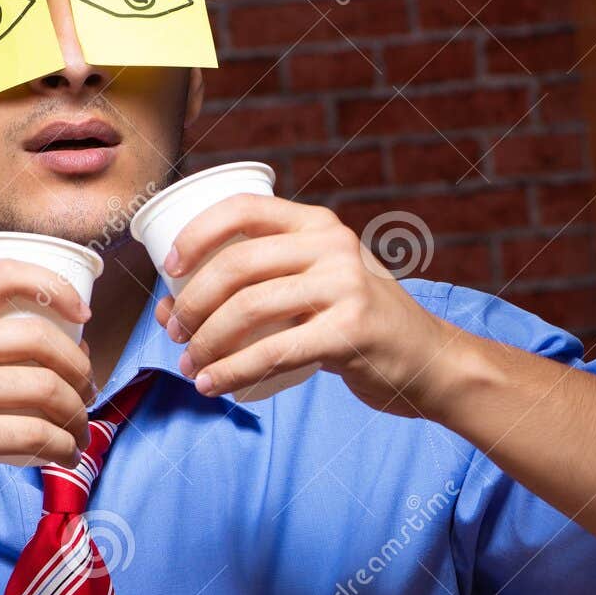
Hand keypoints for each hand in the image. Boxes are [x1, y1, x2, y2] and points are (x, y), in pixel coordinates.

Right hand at [0, 260, 94, 550]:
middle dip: (80, 368)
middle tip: (87, 393)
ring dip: (78, 414)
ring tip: (79, 432)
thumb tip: (73, 346)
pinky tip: (64, 454)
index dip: (56, 286)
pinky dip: (62, 447)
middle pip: (39, 337)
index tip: (84, 314)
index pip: (4, 274)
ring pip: (44, 388)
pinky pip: (33, 435)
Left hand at [155, 195, 451, 415]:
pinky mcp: (350, 332)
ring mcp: (345, 287)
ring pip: (249, 310)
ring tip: (190, 367)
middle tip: (175, 334)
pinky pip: (273, 353)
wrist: (428, 359)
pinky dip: (233, 372)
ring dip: (207, 344)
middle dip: (192, 303)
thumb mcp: (316, 285)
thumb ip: (257, 287)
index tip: (169, 267)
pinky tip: (213, 386)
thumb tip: (167, 308)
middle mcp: (333, 246)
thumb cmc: (355, 323)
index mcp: (318, 224)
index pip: (243, 208)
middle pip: (237, 266)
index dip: (196, 234)